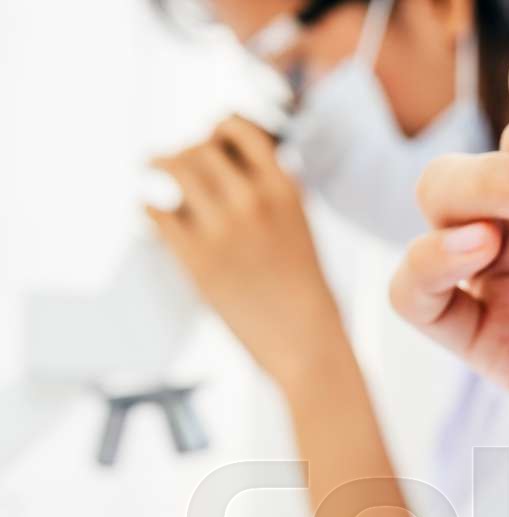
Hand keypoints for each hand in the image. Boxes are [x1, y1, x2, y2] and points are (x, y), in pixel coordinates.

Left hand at [147, 117, 345, 388]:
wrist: (306, 342)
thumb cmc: (303, 290)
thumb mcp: (299, 227)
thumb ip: (269, 193)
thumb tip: (222, 164)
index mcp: (285, 189)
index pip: (239, 128)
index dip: (218, 128)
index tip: (209, 138)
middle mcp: (254, 200)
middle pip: (199, 147)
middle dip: (185, 152)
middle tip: (175, 162)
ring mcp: (224, 227)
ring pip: (174, 168)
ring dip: (157, 163)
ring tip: (150, 168)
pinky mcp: (197, 257)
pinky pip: (155, 211)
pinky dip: (148, 206)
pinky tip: (150, 211)